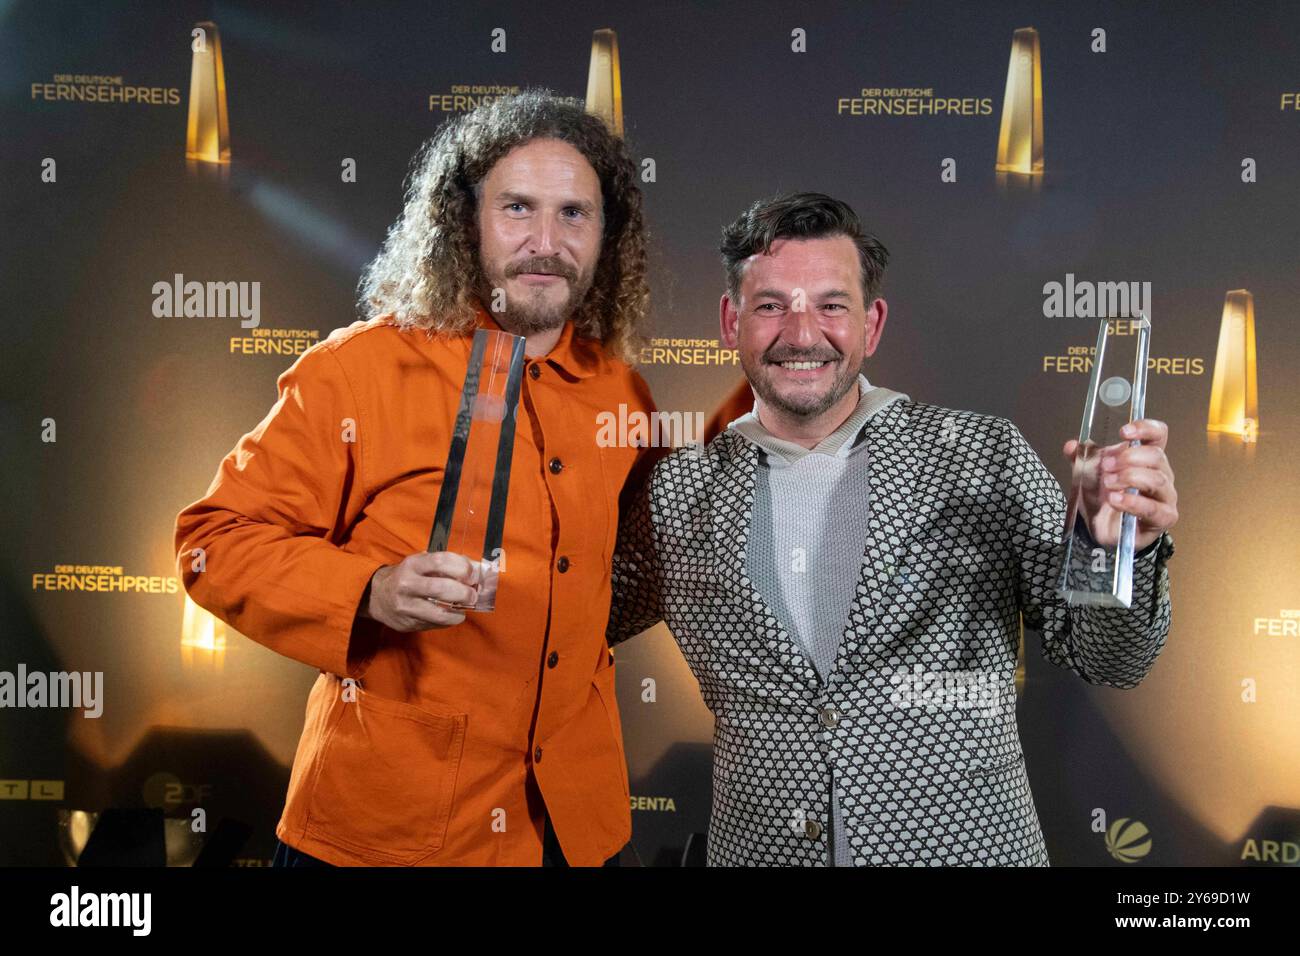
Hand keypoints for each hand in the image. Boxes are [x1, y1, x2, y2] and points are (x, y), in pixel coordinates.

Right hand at [361, 551, 480, 631]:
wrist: (376, 595)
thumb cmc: (408, 577)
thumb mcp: (421, 564)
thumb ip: (445, 565)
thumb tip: (477, 570)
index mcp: (412, 564)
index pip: (441, 561)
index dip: (462, 568)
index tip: (473, 575)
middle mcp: (407, 584)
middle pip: (441, 588)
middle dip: (463, 593)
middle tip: (472, 595)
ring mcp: (406, 606)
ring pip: (439, 613)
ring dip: (458, 613)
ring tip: (463, 609)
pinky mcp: (407, 623)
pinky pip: (434, 624)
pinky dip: (448, 621)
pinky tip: (452, 616)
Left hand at [1062, 418, 1177, 551]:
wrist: (1102, 528)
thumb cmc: (1103, 496)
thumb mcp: (1087, 474)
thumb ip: (1080, 458)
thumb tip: (1071, 446)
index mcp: (1146, 457)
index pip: (1157, 434)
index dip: (1145, 429)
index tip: (1123, 432)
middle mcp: (1161, 473)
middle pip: (1156, 456)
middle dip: (1129, 458)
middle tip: (1106, 466)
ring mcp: (1164, 495)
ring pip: (1157, 479)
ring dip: (1129, 478)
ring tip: (1108, 484)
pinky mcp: (1163, 517)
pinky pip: (1153, 508)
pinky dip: (1132, 502)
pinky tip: (1116, 500)